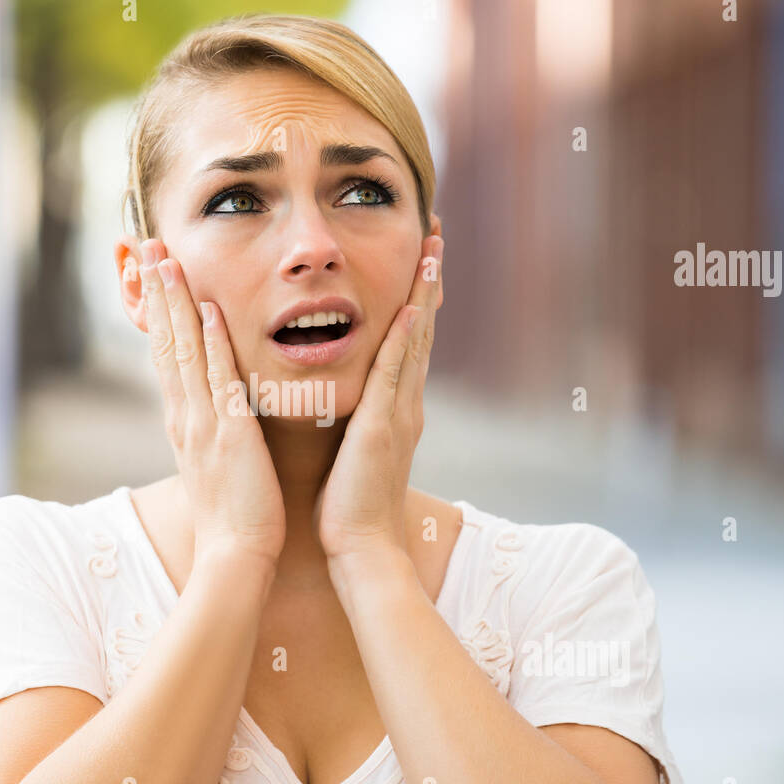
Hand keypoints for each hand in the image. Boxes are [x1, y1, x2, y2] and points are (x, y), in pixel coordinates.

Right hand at [139, 239, 285, 565]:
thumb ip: (212, 431)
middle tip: (147, 246)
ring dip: (175, 303)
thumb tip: (212, 411)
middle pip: (165, 342)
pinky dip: (211, 344)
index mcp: (184, 422)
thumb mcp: (215, 462)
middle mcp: (185, 416)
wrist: (235, 556)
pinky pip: (217, 381)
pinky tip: (208, 310)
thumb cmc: (233, 515)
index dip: (159, 312)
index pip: (166, 355)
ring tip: (167, 260)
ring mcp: (202, 424)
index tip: (153, 274)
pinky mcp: (227, 436)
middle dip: (157, 292)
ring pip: (183, 352)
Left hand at [315, 235, 443, 561]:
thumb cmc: (349, 505)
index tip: (419, 257)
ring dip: (423, 295)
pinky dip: (403, 342)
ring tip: (430, 252)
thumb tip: (347, 396)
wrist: (361, 548)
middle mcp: (405, 404)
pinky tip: (407, 310)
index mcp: (395, 407)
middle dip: (428, 281)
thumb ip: (357, 418)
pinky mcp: (383, 429)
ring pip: (415, 342)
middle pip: (421, 329)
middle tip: (435, 235)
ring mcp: (400, 414)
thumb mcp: (354, 449)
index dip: (416, 297)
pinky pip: (394, 376)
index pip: (409, 340)